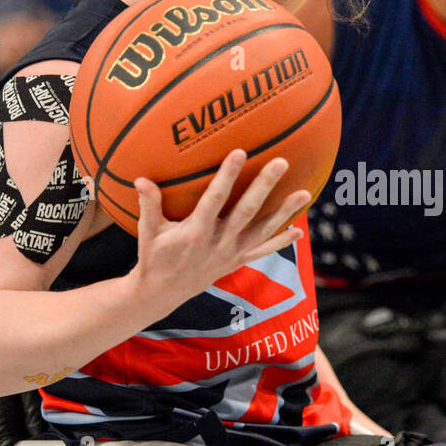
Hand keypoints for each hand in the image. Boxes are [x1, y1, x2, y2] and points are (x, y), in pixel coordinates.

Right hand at [128, 149, 310, 312]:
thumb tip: (140, 179)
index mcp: (196, 232)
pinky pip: (263, 251)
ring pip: (263, 230)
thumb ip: (148, 204)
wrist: (162, 293)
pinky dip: (281, 242)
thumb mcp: (147, 231)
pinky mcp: (237, 262)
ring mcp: (231, 254)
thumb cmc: (154, 256)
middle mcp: (219, 242)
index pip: (215, 199)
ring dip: (285, 212)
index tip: (240, 152)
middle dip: (264, 186)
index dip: (227, 176)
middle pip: (247, 211)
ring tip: (305, 193)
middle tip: (281, 162)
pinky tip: (299, 231)